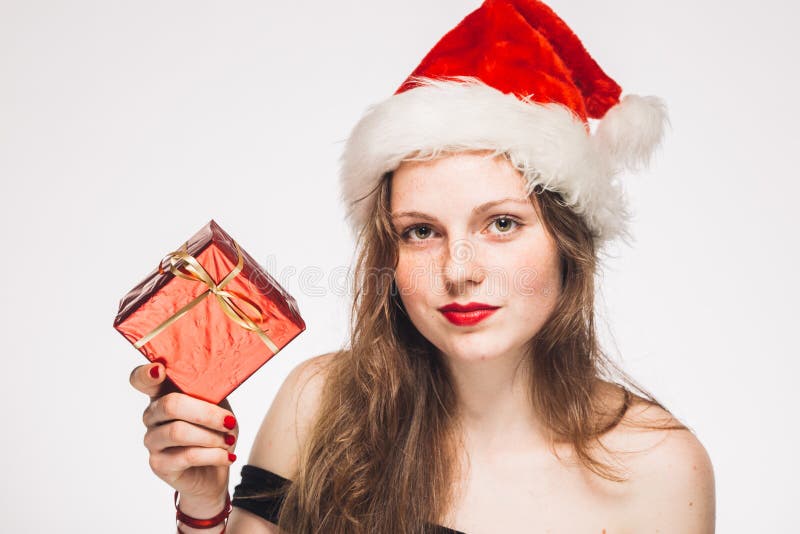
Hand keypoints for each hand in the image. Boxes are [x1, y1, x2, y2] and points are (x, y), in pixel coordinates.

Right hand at [130, 361, 237, 503]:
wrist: (216, 470)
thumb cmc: (215, 432)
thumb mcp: (219, 406)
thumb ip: (210, 392)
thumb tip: (216, 379)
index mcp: (163, 394)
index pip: (141, 379)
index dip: (146, 373)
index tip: (160, 370)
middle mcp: (151, 415)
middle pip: (170, 405)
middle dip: (206, 413)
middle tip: (230, 422)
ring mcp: (151, 440)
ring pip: (179, 432)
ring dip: (211, 437)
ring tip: (228, 441)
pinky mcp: (158, 464)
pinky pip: (187, 456)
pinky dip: (214, 455)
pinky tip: (227, 456)